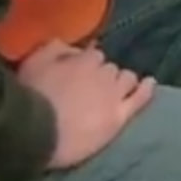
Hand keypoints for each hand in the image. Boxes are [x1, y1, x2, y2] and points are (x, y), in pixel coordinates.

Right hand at [17, 42, 156, 168]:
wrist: (36, 132)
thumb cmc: (30, 95)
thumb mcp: (34, 61)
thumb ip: (55, 48)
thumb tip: (75, 48)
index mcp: (83, 60)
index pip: (94, 54)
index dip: (87, 63)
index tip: (80, 70)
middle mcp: (103, 74)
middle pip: (110, 68)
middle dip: (103, 74)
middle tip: (91, 86)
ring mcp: (114, 96)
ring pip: (126, 79)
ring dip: (121, 80)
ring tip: (114, 89)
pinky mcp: (119, 117)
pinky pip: (140, 98)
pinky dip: (146, 89)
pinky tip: (149, 83)